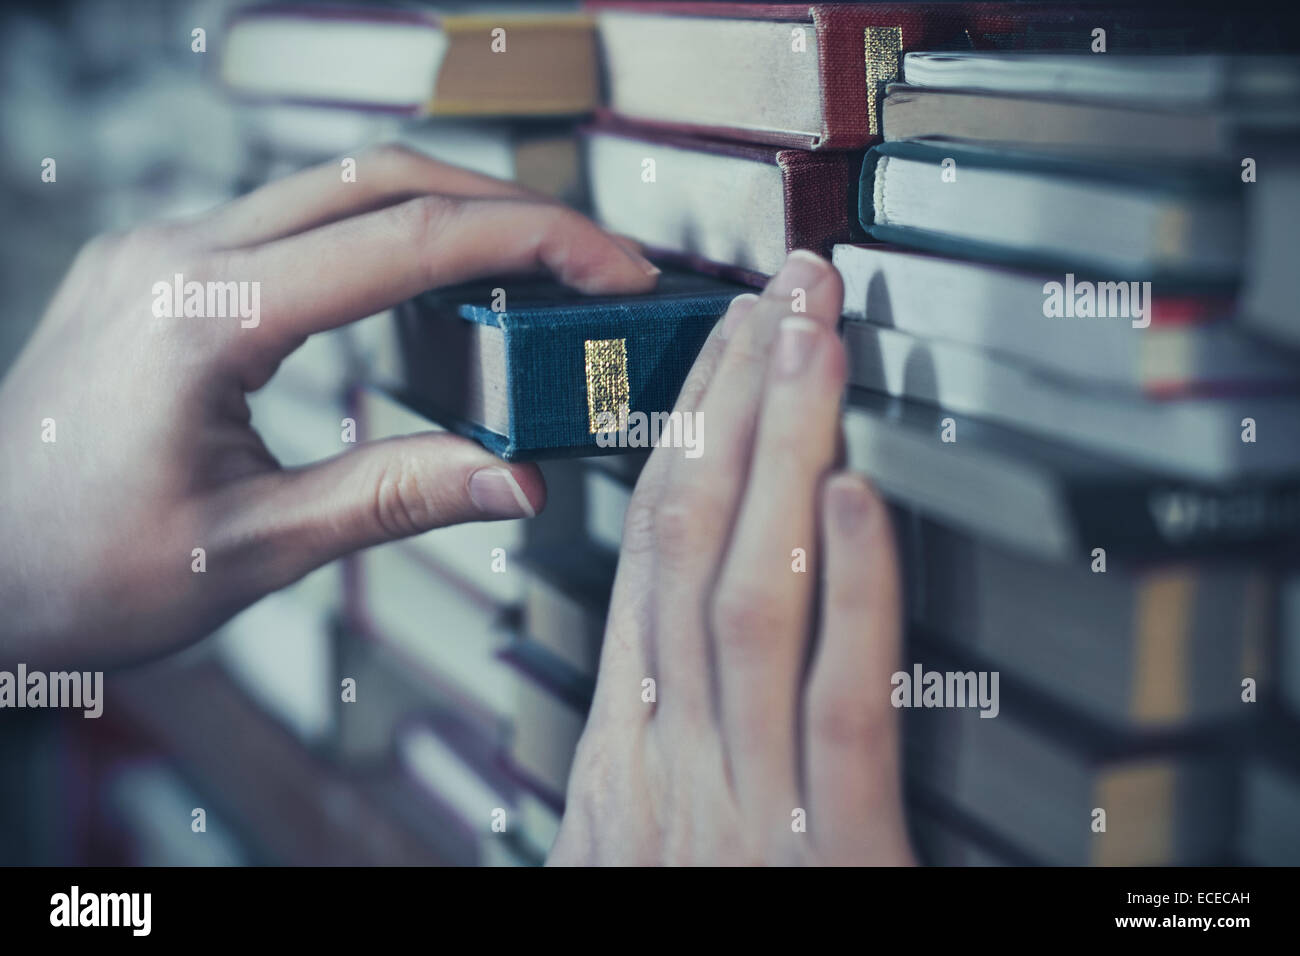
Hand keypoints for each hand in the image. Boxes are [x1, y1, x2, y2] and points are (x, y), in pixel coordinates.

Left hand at [0, 145, 658, 665]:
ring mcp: (163, 249)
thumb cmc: (78, 571)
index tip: (613, 269)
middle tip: (593, 259)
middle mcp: (177, 253)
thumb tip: (521, 479)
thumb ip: (393, 497)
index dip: (532, 246)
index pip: (406, 241)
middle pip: (378, 177)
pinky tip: (428, 283)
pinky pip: (292, 220)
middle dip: (504, 207)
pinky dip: (382, 235)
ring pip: (335, 186)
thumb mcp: (252, 549)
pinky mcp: (163, 267)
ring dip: (446, 211)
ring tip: (533, 268)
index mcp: (201, 316)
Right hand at [548, 252, 913, 865]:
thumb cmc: (673, 934)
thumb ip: (653, 738)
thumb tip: (669, 642)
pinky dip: (849, 591)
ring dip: (788, 454)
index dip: (683, 435)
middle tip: (776, 291)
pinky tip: (862, 500)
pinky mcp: (831, 852)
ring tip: (815, 343)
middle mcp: (664, 756)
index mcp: (619, 751)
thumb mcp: (628, 838)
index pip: (642, 553)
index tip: (719, 347)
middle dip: (733, 401)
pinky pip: (834, 702)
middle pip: (689, 541)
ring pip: (752, 592)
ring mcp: (738, 800)